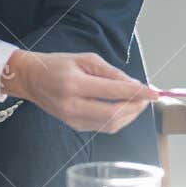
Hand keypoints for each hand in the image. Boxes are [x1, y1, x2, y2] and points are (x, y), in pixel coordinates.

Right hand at [0, 50, 157, 133]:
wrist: (31, 79)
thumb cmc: (57, 64)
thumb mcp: (85, 59)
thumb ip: (111, 73)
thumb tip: (135, 85)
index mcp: (75, 83)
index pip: (113, 92)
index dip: (137, 93)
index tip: (154, 93)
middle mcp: (72, 104)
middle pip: (114, 115)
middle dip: (136, 108)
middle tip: (146, 98)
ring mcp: (72, 118)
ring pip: (110, 125)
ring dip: (129, 115)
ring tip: (137, 102)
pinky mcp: (74, 125)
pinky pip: (103, 127)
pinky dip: (118, 119)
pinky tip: (122, 108)